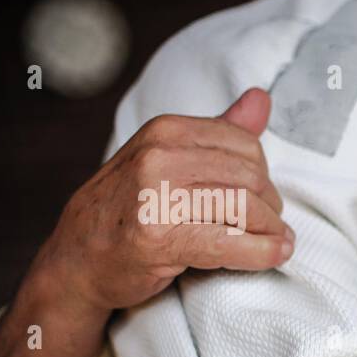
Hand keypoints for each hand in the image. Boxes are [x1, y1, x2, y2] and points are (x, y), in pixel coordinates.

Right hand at [31, 88, 291, 315]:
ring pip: (244, 208)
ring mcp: (154, 195)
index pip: (246, 145)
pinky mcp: (156, 238)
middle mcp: (158, 156)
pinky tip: (274, 256)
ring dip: (271, 231)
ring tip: (277, 243)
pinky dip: (260, 252)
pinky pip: (228, 243)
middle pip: (249, 178)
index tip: (262, 199)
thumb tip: (261, 98)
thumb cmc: (132, 209)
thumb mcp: (170, 160)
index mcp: (165, 130)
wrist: (79, 258)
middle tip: (271, 227)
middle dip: (271, 207)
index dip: (265, 176)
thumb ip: (219, 132)